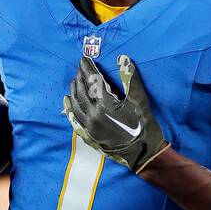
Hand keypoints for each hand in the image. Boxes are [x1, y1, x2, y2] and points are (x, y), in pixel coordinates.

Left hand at [62, 54, 169, 173]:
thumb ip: (130, 78)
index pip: (92, 80)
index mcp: (106, 104)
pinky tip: (67, 101)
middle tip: (79, 67)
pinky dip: (70, 108)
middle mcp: (94, 114)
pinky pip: (75, 119)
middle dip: (80, 77)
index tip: (84, 58)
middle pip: (82, 91)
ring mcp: (90, 126)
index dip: (87, 67)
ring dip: (74, 90)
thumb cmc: (143, 124)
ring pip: (76, 104)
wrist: (143, 152)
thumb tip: (123, 58)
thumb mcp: (140, 99)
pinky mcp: (90, 134)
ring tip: (74, 80)